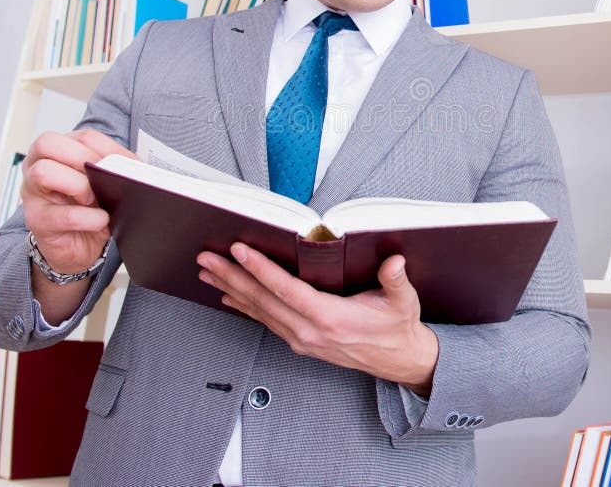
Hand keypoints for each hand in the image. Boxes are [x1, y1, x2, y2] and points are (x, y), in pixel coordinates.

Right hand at [21, 129, 135, 273]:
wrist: (78, 245)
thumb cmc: (88, 207)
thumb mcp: (102, 183)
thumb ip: (111, 170)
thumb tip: (137, 166)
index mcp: (57, 151)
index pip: (81, 136)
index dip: (108, 147)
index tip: (129, 163)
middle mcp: (36, 166)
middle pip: (48, 143)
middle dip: (83, 157)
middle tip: (103, 175)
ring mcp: (32, 193)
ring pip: (43, 172)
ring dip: (78, 184)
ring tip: (94, 198)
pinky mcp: (37, 221)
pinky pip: (62, 215)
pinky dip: (88, 217)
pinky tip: (101, 220)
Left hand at [197, 244, 438, 393]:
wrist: (398, 360)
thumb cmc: (397, 328)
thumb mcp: (403, 302)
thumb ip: (396, 280)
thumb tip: (394, 262)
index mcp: (330, 318)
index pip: (286, 290)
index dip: (261, 269)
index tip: (240, 250)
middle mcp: (310, 331)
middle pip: (262, 300)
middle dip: (231, 276)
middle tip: (207, 259)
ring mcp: (302, 339)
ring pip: (259, 311)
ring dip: (231, 289)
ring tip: (208, 272)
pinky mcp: (300, 341)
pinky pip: (265, 321)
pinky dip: (244, 306)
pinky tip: (228, 296)